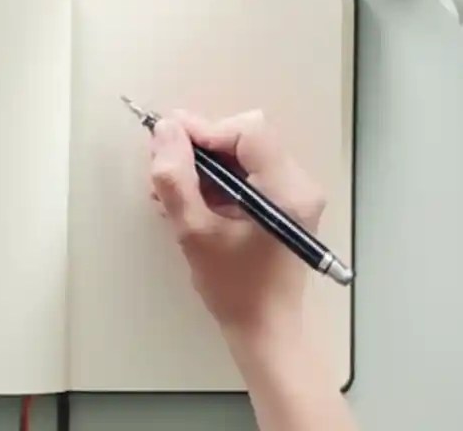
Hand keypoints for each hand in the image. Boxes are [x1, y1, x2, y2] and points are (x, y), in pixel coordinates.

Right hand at [147, 110, 324, 340]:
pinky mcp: (285, 204)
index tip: (167, 142)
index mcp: (287, 190)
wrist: (265, 331)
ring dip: (205, 165)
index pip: (247, 132)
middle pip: (246, 139)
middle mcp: (299, 184)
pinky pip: (249, 174)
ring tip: (169, 190)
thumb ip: (176, 178)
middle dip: (201, 148)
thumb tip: (165, 130)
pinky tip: (190, 200)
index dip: (204, 130)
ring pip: (244, 154)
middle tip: (163, 166)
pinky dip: (218, 181)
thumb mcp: (195, 233)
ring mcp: (295, 193)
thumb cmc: (234, 289)